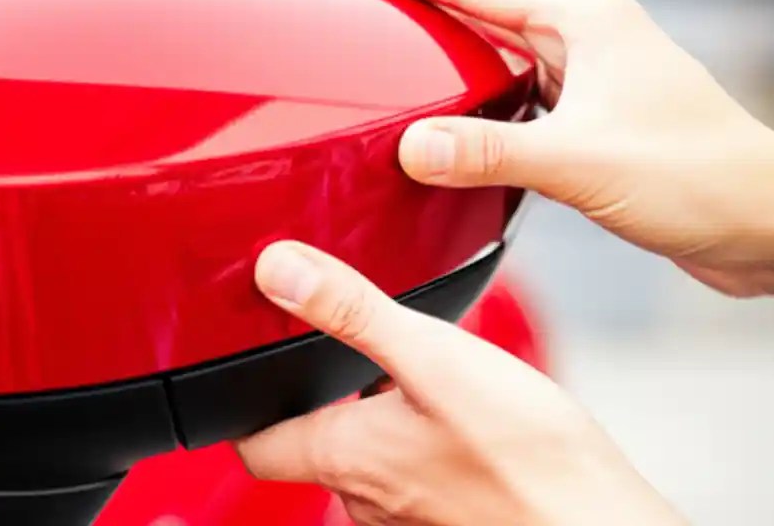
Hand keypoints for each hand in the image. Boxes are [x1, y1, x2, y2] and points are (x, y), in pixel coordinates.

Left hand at [235, 241, 685, 525]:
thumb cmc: (530, 461)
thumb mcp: (435, 359)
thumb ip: (353, 313)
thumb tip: (278, 271)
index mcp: (344, 456)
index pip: (255, 443)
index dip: (243, 404)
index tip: (246, 367)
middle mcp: (366, 497)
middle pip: (311, 444)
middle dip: (321, 394)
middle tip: (340, 348)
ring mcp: (409, 515)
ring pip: (366, 458)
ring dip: (374, 414)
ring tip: (406, 370)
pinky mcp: (451, 516)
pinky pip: (413, 472)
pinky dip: (419, 437)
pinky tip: (458, 413)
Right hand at [332, 0, 773, 310]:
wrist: (767, 223)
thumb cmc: (701, 177)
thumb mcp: (581, 161)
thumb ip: (490, 152)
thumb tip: (413, 147)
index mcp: (584, 20)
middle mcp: (586, 38)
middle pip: (476, 11)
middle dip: (412, 9)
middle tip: (350, 10)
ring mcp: (590, 79)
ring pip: (496, 59)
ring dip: (444, 62)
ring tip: (386, 63)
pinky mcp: (592, 121)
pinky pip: (515, 101)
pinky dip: (475, 109)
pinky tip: (448, 128)